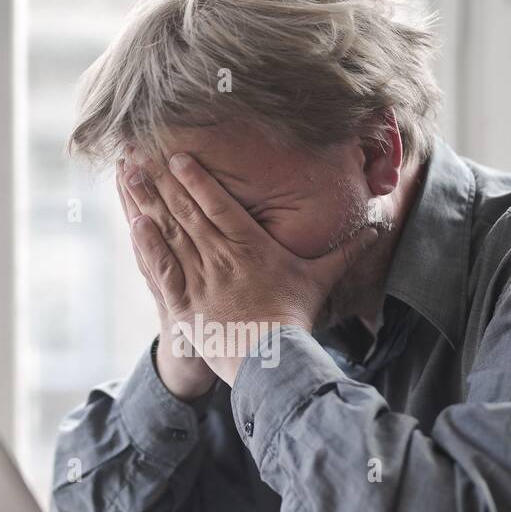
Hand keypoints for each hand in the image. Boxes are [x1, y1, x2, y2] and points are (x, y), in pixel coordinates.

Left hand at [123, 147, 350, 384]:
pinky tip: (135, 222)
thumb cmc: (295, 318)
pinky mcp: (185, 304)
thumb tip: (382, 225)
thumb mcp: (321, 279)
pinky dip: (148, 245)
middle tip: (138, 150)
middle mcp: (221, 257)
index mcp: (250, 247)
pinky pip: (162, 269)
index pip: (219, 204)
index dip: (196, 178)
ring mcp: (200, 279)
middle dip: (161, 178)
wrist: (273, 361)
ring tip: (129, 173)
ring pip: (170, 232)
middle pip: (187, 211)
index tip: (176, 155)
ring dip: (147, 200)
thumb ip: (347, 249)